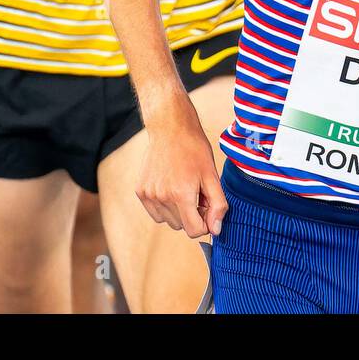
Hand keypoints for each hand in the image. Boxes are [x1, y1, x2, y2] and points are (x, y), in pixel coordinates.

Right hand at [136, 95, 227, 238]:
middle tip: (197, 192)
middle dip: (193, 214)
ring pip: (168, 221)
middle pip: (182, 226)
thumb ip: (218, 205)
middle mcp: (162, 197)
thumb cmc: (194, 149)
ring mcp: (149, 195)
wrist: (170, 129)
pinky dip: (165, 206)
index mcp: (181, 194)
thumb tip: (215, 230)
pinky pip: (156, 213)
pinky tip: (170, 187)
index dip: (206, 223)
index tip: (208, 207)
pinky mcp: (140, 191)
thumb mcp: (212, 175)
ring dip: (178, 212)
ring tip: (183, 188)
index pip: (195, 231)